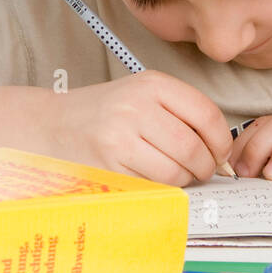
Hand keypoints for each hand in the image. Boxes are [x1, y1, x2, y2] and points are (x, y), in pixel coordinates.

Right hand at [40, 71, 232, 186]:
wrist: (50, 125)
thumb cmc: (104, 113)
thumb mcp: (141, 95)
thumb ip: (180, 114)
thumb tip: (221, 150)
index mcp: (152, 84)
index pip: (206, 114)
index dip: (221, 141)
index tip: (221, 154)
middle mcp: (136, 106)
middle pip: (193, 147)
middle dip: (205, 167)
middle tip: (202, 172)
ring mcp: (120, 136)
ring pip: (175, 171)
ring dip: (184, 180)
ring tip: (176, 175)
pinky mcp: (108, 164)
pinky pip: (152, 185)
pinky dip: (160, 188)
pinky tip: (152, 179)